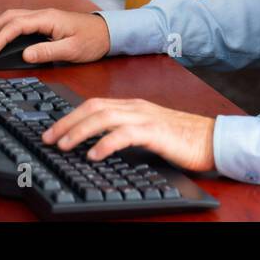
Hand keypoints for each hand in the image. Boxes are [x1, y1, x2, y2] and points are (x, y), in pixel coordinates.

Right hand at [0, 8, 111, 64]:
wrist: (109, 32)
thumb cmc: (93, 40)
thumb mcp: (72, 50)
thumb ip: (48, 52)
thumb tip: (25, 54)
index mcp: (48, 18)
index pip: (16, 25)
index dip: (0, 38)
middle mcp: (43, 14)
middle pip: (9, 17)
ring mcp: (43, 17)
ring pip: (13, 18)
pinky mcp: (45, 22)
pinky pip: (20, 22)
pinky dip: (6, 29)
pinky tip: (1, 39)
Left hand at [41, 98, 215, 171]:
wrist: (211, 139)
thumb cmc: (181, 138)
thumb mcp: (147, 131)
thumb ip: (125, 132)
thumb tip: (97, 144)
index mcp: (132, 106)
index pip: (94, 104)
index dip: (71, 116)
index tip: (53, 130)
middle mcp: (135, 107)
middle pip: (93, 107)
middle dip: (68, 122)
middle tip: (49, 138)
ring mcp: (145, 117)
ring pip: (104, 117)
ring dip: (80, 131)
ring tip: (63, 145)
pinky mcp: (155, 131)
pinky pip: (125, 134)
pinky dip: (105, 143)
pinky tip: (94, 155)